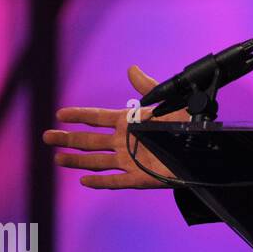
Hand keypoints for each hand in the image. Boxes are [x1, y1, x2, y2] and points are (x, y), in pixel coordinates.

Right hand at [42, 65, 187, 188]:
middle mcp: (125, 141)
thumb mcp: (167, 102)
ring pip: (97, 161)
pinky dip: (101, 183)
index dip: (79, 115)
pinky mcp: (140, 178)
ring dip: (77, 161)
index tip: (60, 114)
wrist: (205, 148)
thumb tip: (131, 68)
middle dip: (68, 138)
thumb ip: (147, 87)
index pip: (98, 118)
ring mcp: (131, 160)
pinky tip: (84, 181)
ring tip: (57, 159)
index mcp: (129, 122)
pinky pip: (116, 181)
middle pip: (90, 141)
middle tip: (47, 136)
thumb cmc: (188, 124)